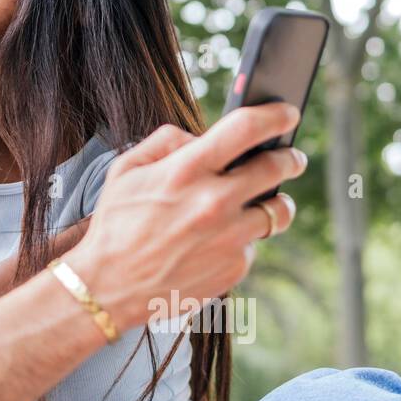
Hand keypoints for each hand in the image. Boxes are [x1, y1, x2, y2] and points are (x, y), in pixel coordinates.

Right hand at [64, 102, 304, 331]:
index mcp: (186, 170)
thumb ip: (165, 141)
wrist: (109, 287)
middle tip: (291, 157)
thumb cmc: (116, 224)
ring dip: (276, 201)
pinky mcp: (235, 267)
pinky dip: (242, 238)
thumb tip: (200, 138)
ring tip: (263, 202)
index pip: (245, 129)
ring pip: (278, 211)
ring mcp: (229, 237)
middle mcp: (214, 202)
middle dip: (290, 158)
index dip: (275, 115)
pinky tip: (218, 241)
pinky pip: (253, 244)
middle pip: (276, 168)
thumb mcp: (126, 170)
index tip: (287, 113)